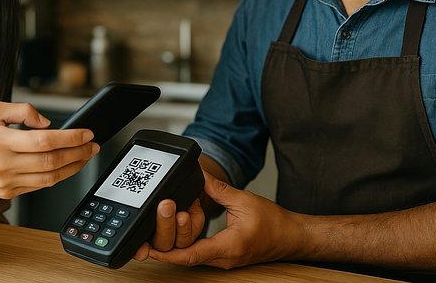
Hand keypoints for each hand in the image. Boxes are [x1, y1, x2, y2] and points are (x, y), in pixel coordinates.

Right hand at [0, 101, 98, 201]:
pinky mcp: (7, 193)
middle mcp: (3, 164)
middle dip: (79, 153)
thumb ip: (23, 111)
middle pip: (52, 161)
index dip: (71, 138)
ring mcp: (6, 182)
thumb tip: (48, 123)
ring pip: (49, 178)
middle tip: (93, 145)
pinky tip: (66, 167)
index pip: (46, 141)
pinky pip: (39, 186)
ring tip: (85, 156)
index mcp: (0, 141)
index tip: (87, 133)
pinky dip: (56, 177)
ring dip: (73, 167)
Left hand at [145, 171, 298, 268]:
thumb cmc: (274, 222)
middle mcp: (223, 258)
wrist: (291, 236)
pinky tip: (176, 235)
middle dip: (164, 249)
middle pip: (186, 258)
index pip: (190, 255)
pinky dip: (186, 246)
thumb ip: (217, 189)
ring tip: (156, 234)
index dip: (167, 253)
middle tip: (145, 239)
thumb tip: (199, 174)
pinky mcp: (224, 257)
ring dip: (174, 247)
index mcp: (228, 246)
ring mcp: (223, 260)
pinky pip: (200, 254)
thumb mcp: (243, 200)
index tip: (149, 248)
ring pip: (192, 258)